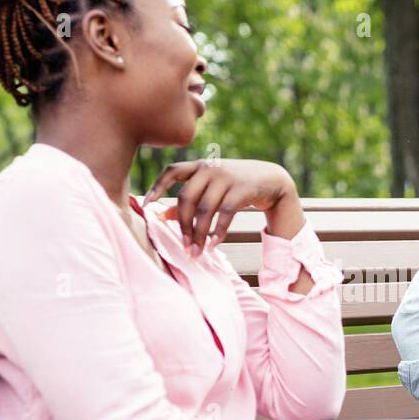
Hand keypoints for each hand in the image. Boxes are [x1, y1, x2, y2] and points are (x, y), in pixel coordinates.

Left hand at [145, 158, 296, 254]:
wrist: (272, 180)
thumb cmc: (236, 186)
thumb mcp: (211, 189)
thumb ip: (189, 199)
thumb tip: (161, 216)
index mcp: (199, 166)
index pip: (172, 171)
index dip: (158, 187)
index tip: (146, 205)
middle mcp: (210, 169)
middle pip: (186, 198)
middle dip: (183, 225)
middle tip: (184, 247)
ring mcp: (226, 178)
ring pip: (204, 209)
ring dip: (199, 234)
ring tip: (197, 252)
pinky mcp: (241, 189)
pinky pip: (224, 214)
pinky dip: (218, 232)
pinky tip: (214, 245)